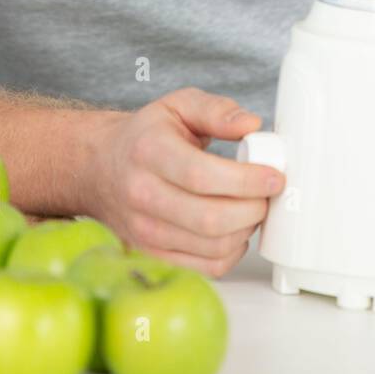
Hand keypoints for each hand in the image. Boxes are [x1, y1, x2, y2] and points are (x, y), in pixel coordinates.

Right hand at [90, 87, 284, 277]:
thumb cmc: (145, 137)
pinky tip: (234, 229)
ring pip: (212, 246)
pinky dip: (232, 251)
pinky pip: (207, 267)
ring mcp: (144, 231)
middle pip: (210, 218)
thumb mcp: (178, 106)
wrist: (100, 168)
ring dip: (246, 229)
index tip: (274, 176)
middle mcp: (141, 194)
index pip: (202, 175)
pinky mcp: (153, 254)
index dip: (246, 180)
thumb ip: (216, 110)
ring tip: (252, 207)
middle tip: (267, 193)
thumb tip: (250, 124)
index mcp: (149, 151)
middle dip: (253, 208)